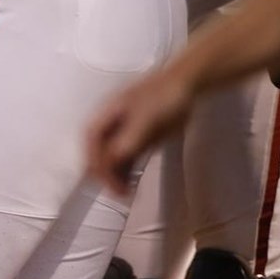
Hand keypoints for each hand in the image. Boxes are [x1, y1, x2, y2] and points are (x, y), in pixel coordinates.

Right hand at [84, 66, 195, 195]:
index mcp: (107, 113)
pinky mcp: (141, 137)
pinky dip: (127, 171)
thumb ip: (127, 142)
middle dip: (104, 172)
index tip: (104, 180)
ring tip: (126, 193)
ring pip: (113, 156)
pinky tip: (132, 184)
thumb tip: (110, 163)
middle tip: (118, 192)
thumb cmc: (163, 98)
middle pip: (99, 151)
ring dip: (116, 174)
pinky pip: (128, 157)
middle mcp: (113, 123)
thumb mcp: (145, 120)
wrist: (188, 84)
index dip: (93, 161)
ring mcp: (126, 130)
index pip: (91, 140)